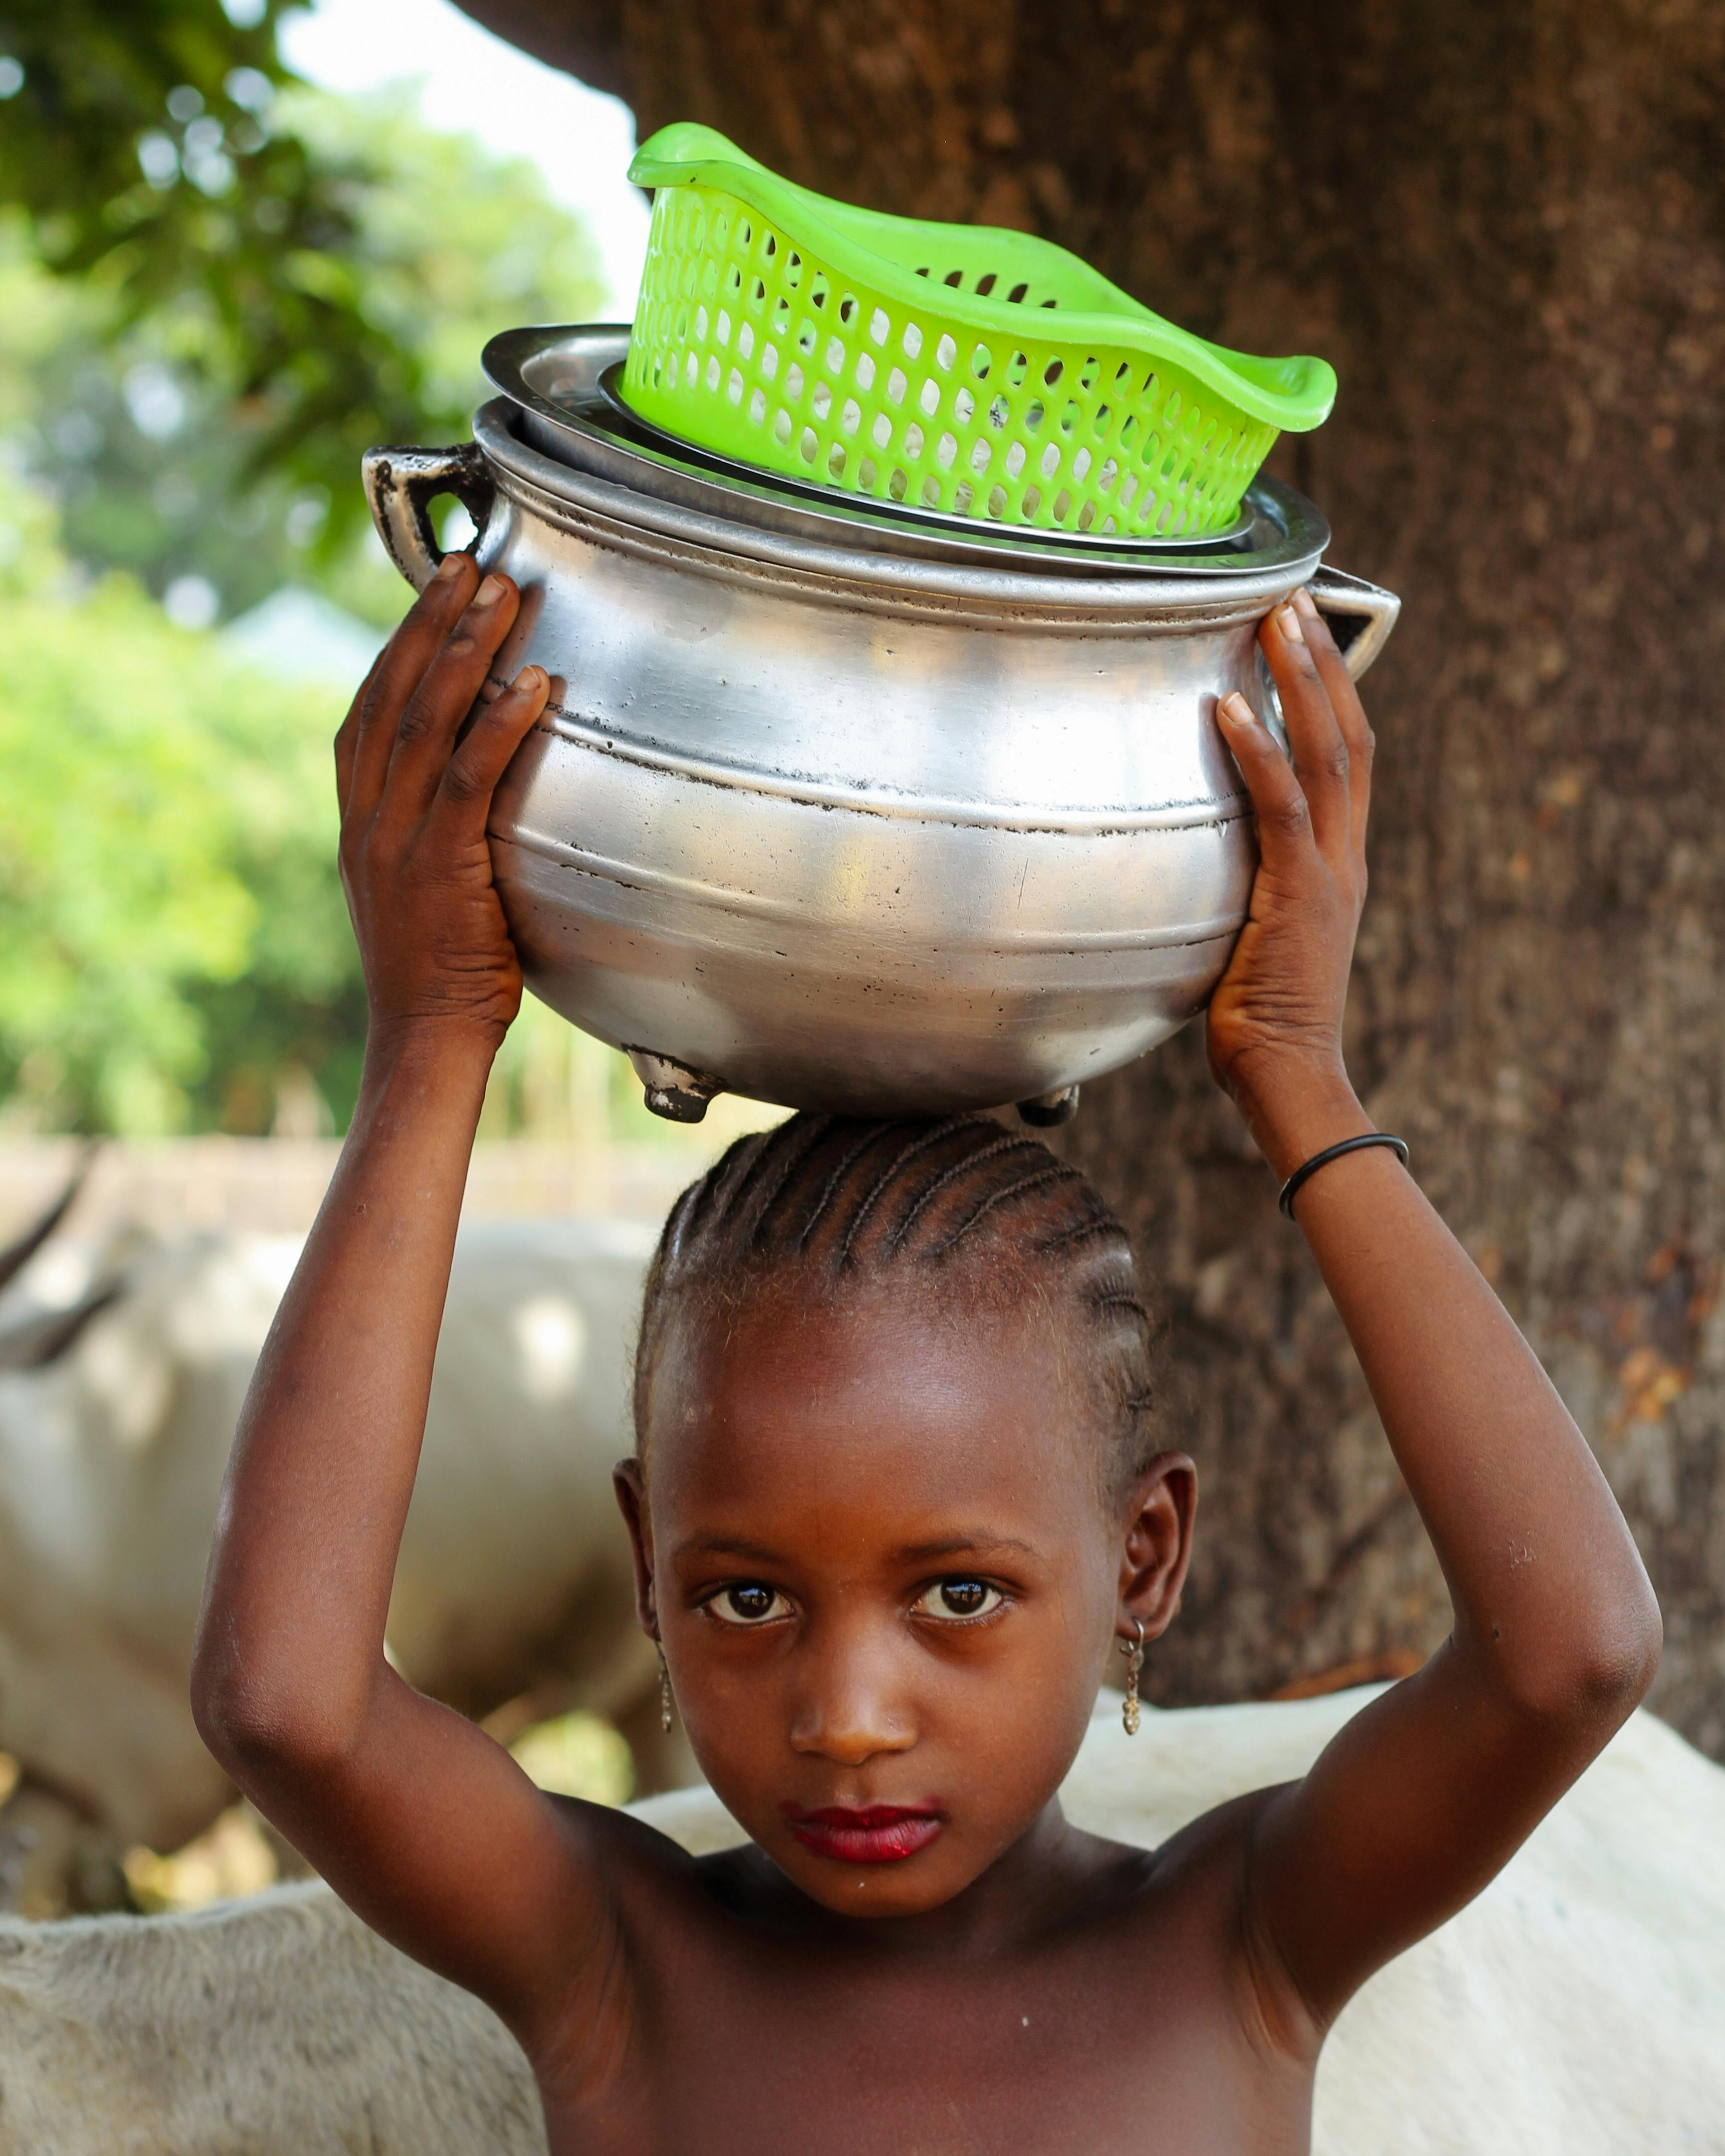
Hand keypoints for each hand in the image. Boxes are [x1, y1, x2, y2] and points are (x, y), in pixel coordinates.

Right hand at [334, 555, 549, 1048]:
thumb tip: (477, 787)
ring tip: (502, 596)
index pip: (368, 710)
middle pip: (392, 696)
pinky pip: (469, 782)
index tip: (436, 590)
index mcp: (358, 820)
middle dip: (431, 623)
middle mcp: (369, 819)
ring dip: (465, 653)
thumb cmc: (440, 972)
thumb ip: (434, 832)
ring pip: (427, 724)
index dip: (400, 643)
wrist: (424, 1039)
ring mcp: (398, 842)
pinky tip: (534, 686)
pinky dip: (500, 727)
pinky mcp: (440, 868)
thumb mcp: (420, 887)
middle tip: (471, 564)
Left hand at [1205, 588, 1375, 1174]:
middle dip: (1322, 662)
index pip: (1347, 758)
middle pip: (1349, 735)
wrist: (1288, 1075)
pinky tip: (1226, 710)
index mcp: (1337, 863)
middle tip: (1292, 600)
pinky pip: (1279, 808)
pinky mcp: (1298, 893)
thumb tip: (1191, 866)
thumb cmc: (1258, 1019)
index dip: (1332, 692)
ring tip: (1273, 620)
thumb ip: (1240, 890)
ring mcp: (1327, 872)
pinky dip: (1256, 753)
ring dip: (1299, 681)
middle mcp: (1344, 856)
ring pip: (1326, 753)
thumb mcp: (1252, 935)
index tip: (1305, 637)